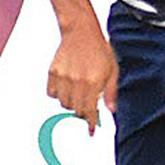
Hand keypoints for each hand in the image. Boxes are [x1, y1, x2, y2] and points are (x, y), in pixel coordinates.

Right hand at [47, 20, 116, 134]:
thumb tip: (111, 110)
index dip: (90, 123)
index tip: (91, 131)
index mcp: (93, 82)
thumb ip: (111, 91)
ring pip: (64, 103)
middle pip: (76, 110)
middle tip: (88, 107)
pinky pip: (52, 93)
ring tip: (79, 93)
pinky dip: (58, 95)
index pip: (90, 110)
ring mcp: (63, 77)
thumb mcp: (112, 70)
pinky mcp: (53, 72)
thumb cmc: (100, 50)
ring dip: (72, 103)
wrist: (81, 32)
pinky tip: (67, 87)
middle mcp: (77, 81)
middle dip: (83, 112)